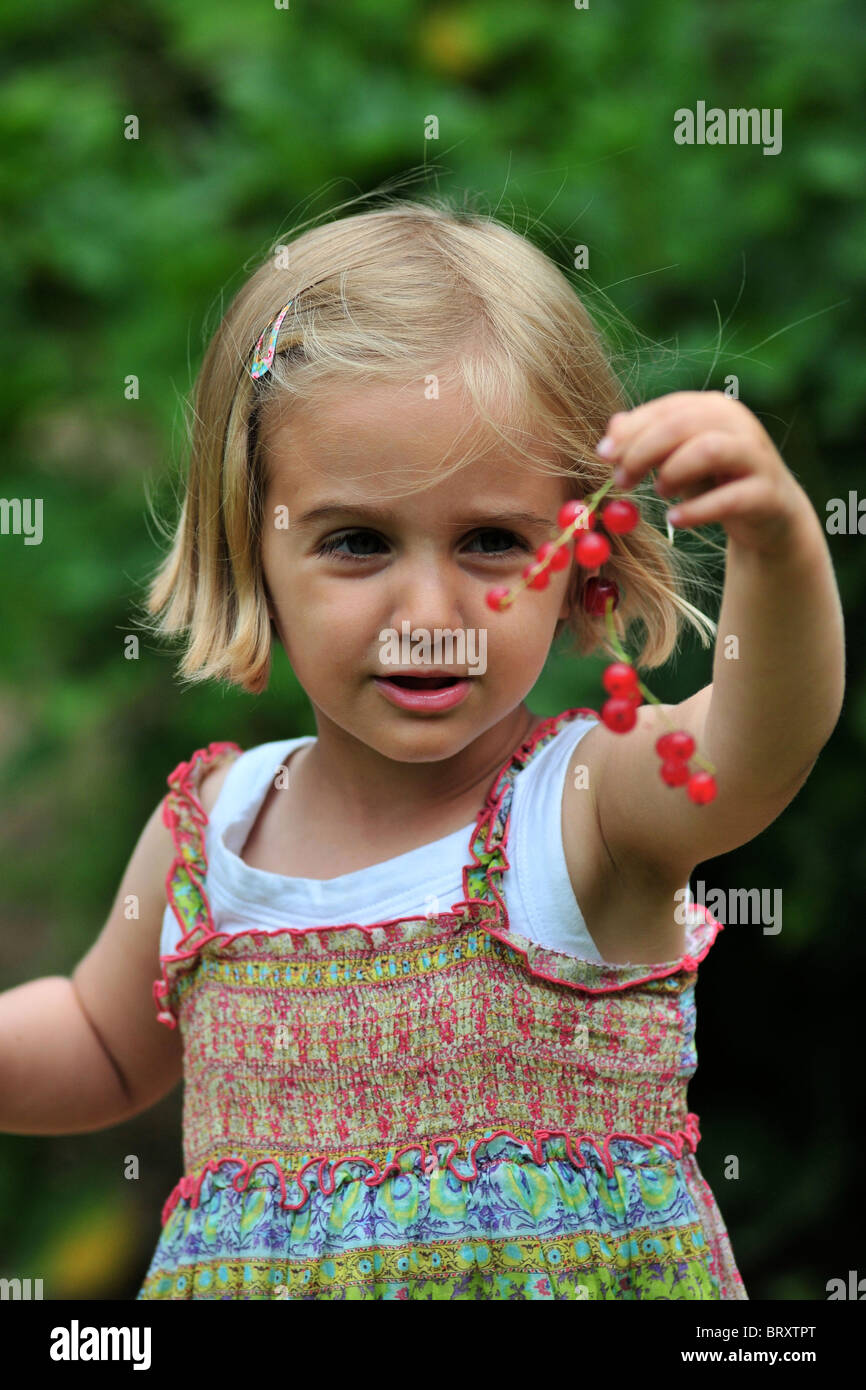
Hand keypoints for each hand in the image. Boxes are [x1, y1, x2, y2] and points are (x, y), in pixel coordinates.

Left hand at [597, 391, 811, 557]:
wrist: (769, 515)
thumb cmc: (716, 481)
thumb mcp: (676, 457)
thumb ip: (646, 439)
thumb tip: (614, 427)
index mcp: (713, 408)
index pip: (666, 409)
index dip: (631, 430)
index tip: (603, 455)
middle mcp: (738, 424)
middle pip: (681, 425)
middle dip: (643, 452)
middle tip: (621, 480)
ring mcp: (756, 457)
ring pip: (708, 450)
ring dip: (672, 472)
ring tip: (659, 492)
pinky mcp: (767, 493)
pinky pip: (730, 498)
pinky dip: (696, 510)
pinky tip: (675, 519)